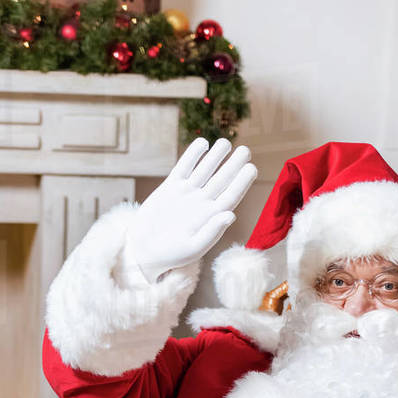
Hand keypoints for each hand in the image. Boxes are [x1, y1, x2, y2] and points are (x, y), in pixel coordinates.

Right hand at [123, 137, 256, 285]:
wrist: (145, 250)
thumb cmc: (171, 254)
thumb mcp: (193, 248)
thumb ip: (212, 232)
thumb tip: (230, 215)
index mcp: (212, 217)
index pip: (231, 196)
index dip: (242, 182)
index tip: (252, 168)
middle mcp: (202, 203)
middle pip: (221, 180)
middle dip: (234, 165)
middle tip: (246, 150)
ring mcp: (187, 193)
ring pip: (205, 170)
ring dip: (216, 156)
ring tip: (226, 142)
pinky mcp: (171, 187)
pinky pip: (185, 167)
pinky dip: (193, 155)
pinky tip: (203, 143)